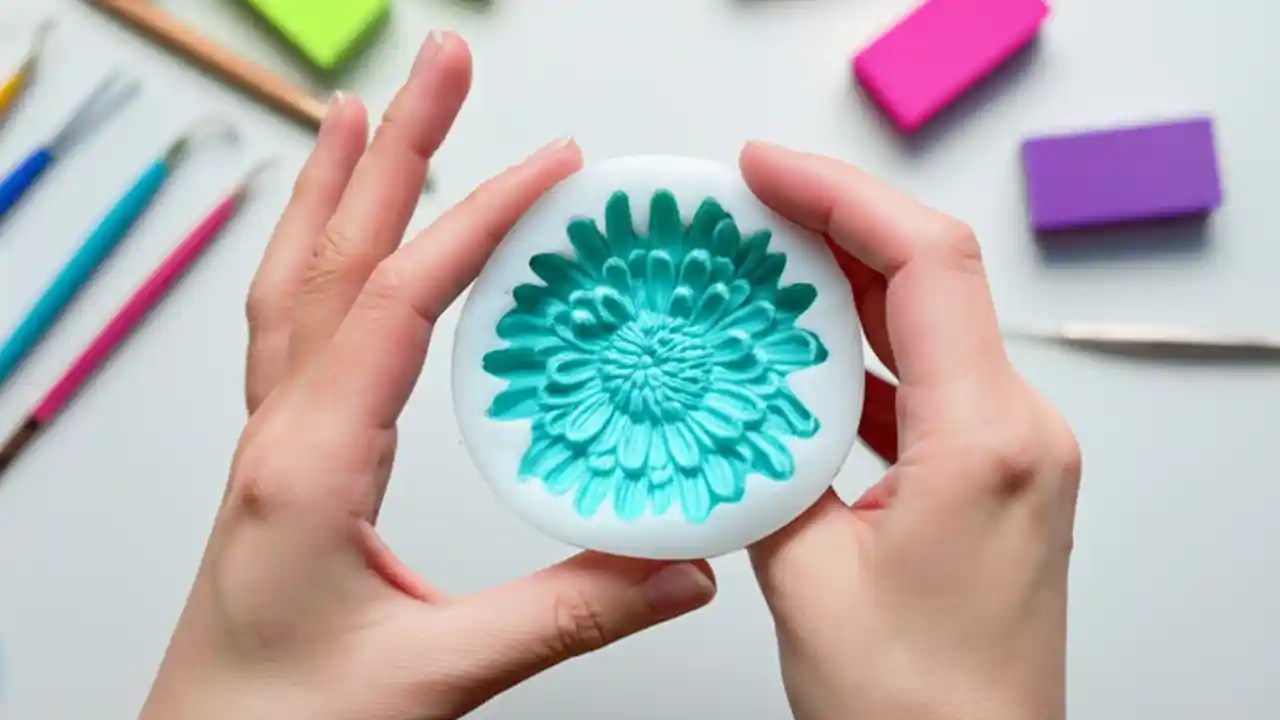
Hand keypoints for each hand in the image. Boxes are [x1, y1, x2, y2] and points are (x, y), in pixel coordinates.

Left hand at [141, 34, 715, 719]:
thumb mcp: (433, 676)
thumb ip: (562, 615)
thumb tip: (675, 570)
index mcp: (309, 464)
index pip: (400, 303)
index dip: (478, 223)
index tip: (548, 168)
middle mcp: (279, 434)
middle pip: (336, 255)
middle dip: (396, 149)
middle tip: (441, 67)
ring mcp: (271, 441)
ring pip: (297, 281)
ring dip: (336, 187)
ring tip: (366, 113)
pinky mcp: (282, 460)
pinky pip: (289, 327)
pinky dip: (314, 256)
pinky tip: (330, 239)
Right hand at [740, 142, 1080, 719]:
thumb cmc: (917, 713)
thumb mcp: (808, 579)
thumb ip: (764, 472)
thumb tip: (727, 410)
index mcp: (986, 443)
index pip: (927, 263)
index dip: (841, 197)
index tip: (765, 173)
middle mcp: (1021, 435)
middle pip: (933, 280)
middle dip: (836, 228)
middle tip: (749, 209)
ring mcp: (1015, 456)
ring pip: (931, 330)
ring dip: (847, 292)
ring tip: (762, 270)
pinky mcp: (994, 481)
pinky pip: (929, 389)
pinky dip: (864, 360)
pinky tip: (802, 359)